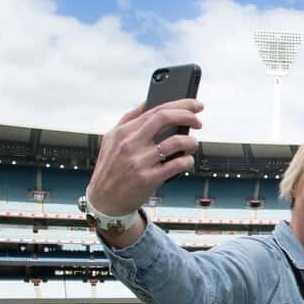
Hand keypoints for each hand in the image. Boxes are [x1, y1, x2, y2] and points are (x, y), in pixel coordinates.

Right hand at [88, 99, 202, 215]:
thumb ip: (128, 120)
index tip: (196, 105)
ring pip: (177, 142)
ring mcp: (140, 161)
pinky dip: (188, 161)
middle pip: (166, 118)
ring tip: (192, 144)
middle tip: (199, 122)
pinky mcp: (149, 178)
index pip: (156, 110)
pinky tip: (187, 161)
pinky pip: (178, 164)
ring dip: (191, 142)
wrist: (104, 200)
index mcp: (124, 131)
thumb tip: (148, 102)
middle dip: (189, 116)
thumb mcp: (111, 140)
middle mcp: (131, 143)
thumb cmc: (111, 168)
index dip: (181, 104)